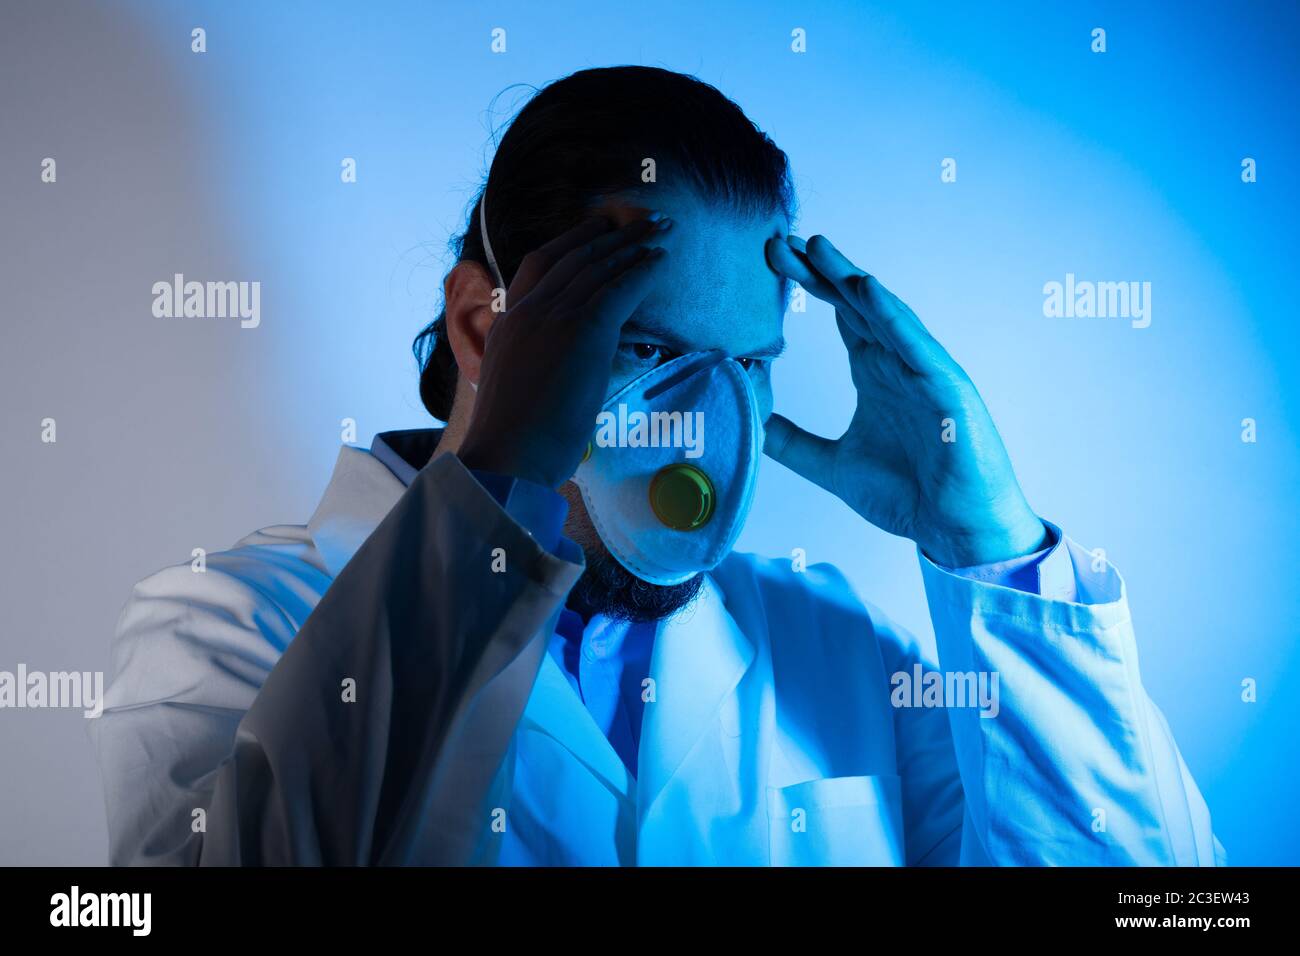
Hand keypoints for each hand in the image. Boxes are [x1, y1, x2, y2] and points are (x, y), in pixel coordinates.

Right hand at [457, 213, 671, 488]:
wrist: (508, 456)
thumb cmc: (514, 443)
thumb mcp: (516, 389)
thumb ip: (535, 366)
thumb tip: (561, 371)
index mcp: (508, 324)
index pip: (539, 265)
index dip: (570, 243)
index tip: (595, 229)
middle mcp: (528, 311)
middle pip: (573, 257)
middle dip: (610, 235)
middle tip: (641, 222)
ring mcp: (553, 316)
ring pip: (598, 267)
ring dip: (633, 246)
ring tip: (660, 231)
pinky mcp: (582, 329)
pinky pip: (620, 288)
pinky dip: (643, 271)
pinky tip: (662, 262)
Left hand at [764, 234, 1046, 566]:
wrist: (957, 533)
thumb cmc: (909, 495)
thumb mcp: (832, 466)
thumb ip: (792, 443)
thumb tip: (752, 423)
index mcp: (875, 374)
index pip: (839, 316)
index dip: (808, 285)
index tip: (772, 258)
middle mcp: (898, 364)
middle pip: (855, 305)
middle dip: (819, 271)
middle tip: (779, 241)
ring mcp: (924, 373)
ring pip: (884, 315)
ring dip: (851, 279)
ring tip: (817, 248)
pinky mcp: (947, 390)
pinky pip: (917, 346)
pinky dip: (891, 317)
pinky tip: (865, 291)